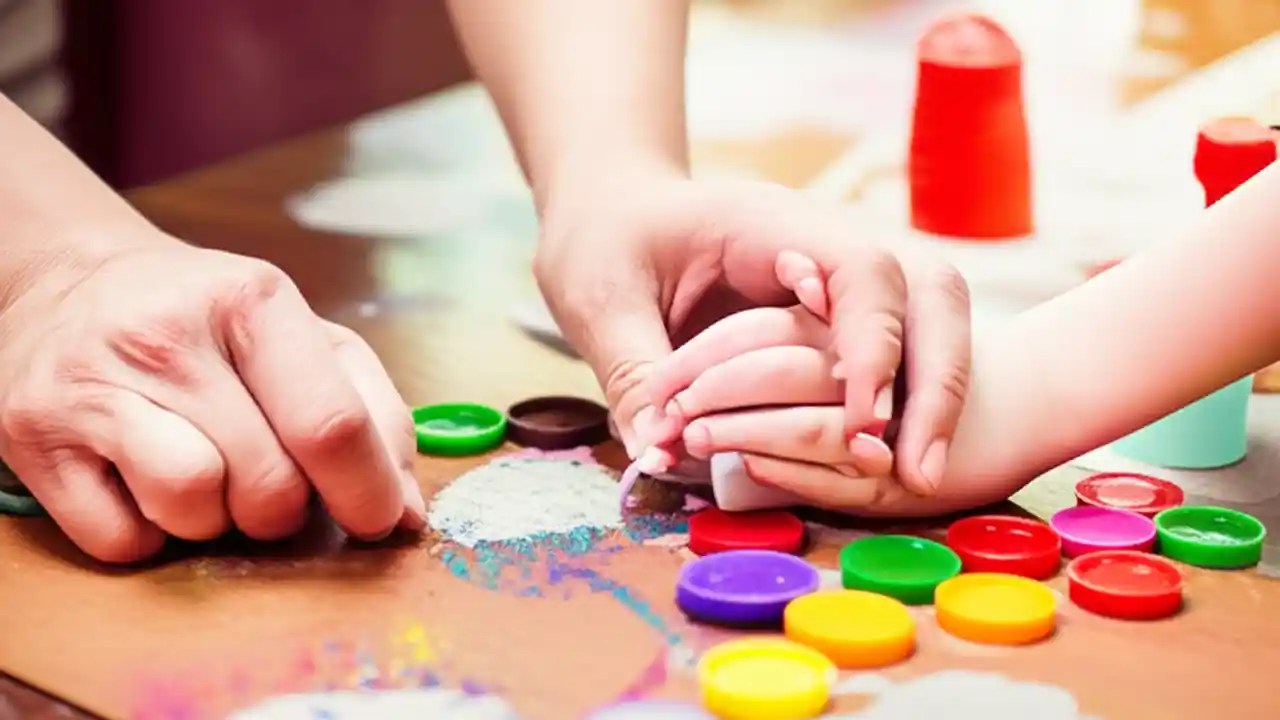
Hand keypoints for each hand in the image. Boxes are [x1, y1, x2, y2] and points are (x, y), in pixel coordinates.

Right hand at [0, 237, 425, 562]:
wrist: (72, 286)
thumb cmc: (211, 325)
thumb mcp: (304, 338)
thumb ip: (372, 414)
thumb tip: (406, 512)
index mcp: (253, 300)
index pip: (332, 424)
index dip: (369, 492)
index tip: (381, 519)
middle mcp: (166, 336)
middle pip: (269, 484)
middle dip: (285, 507)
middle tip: (267, 475)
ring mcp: (93, 387)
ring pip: (193, 510)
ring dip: (215, 521)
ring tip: (207, 475)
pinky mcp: (34, 438)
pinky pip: (122, 540)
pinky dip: (150, 535)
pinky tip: (145, 484)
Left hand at [535, 171, 971, 494]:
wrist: (611, 211)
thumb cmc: (606, 242)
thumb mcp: (602, 300)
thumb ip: (633, 373)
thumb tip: (662, 454)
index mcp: (771, 223)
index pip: (859, 268)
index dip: (872, 344)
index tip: (862, 421)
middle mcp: (825, 243)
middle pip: (927, 290)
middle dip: (936, 378)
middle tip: (918, 470)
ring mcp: (839, 277)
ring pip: (930, 319)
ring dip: (935, 393)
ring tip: (919, 476)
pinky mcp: (834, 314)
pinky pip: (897, 349)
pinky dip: (906, 400)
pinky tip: (895, 461)